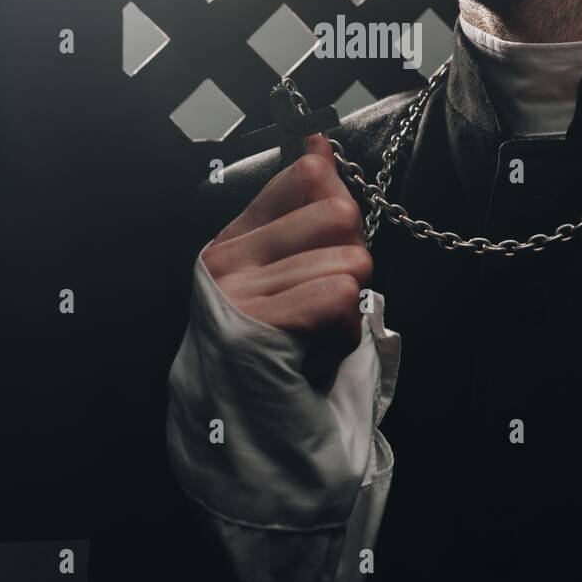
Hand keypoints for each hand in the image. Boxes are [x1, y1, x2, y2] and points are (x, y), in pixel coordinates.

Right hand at [202, 135, 372, 369]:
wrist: (248, 440)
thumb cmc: (278, 356)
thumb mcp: (287, 276)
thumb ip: (303, 212)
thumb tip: (319, 141)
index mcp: (233, 242)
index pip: (304, 174)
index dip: (339, 200)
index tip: (333, 239)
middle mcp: (228, 261)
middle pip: (339, 214)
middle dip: (353, 261)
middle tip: (327, 304)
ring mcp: (238, 293)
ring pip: (349, 261)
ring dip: (350, 309)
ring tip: (316, 335)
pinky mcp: (258, 327)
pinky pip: (339, 298)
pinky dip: (344, 332)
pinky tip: (317, 352)